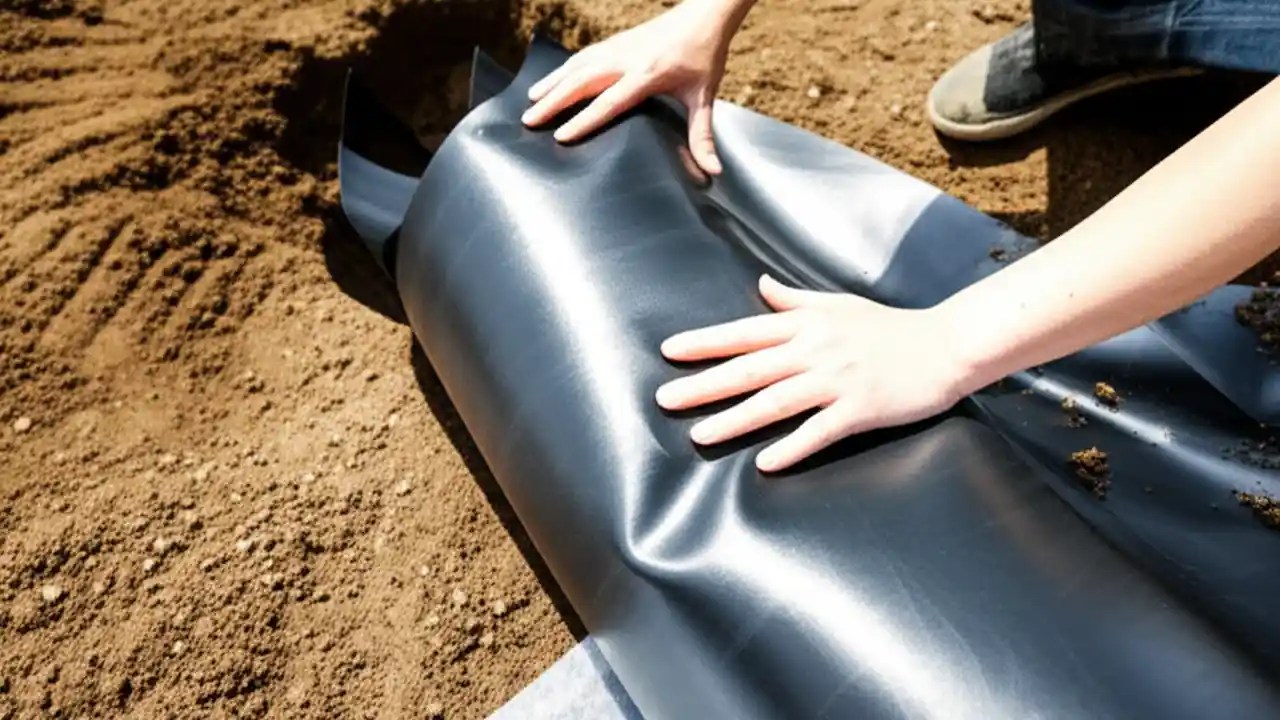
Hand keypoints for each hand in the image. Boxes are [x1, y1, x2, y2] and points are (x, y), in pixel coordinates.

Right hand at [521, 0, 744, 174]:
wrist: (704, 14)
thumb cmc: (704, 56)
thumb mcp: (705, 97)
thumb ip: (703, 135)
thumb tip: (712, 171)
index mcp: (647, 75)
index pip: (609, 102)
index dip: (584, 120)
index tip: (561, 136)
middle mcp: (626, 59)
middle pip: (582, 81)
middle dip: (554, 101)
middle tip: (528, 120)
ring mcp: (618, 47)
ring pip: (577, 65)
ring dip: (553, 82)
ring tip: (530, 100)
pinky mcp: (616, 41)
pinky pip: (584, 56)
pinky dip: (564, 68)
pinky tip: (552, 79)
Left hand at [655, 275, 971, 471]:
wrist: (946, 345)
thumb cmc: (889, 327)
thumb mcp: (839, 304)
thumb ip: (794, 301)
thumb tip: (760, 286)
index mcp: (807, 325)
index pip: (744, 332)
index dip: (705, 343)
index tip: (669, 352)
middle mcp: (815, 350)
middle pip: (749, 368)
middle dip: (704, 385)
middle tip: (664, 399)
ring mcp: (838, 380)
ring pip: (775, 401)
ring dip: (734, 419)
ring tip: (700, 435)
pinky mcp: (861, 409)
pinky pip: (819, 431)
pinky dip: (791, 447)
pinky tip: (763, 463)